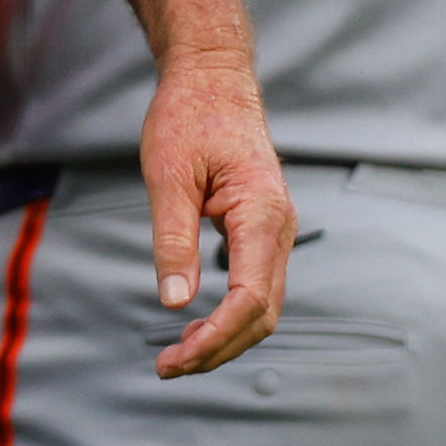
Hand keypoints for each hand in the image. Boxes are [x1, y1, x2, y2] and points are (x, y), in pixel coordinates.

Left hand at [141, 47, 291, 376]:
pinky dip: (230, 315)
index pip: (250, 299)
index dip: (216, 337)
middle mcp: (279, 227)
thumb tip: (174, 303)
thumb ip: (172, 240)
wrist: (213, 78)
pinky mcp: (262, 229)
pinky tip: (198, 326)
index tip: (177, 358)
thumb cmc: (188, 117)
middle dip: (218, 349)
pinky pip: (255, 285)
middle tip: (167, 367)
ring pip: (262, 304)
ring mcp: (276, 230)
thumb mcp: (169, 176)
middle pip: (261, 314)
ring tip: (178, 356)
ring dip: (225, 336)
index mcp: (261, 214)